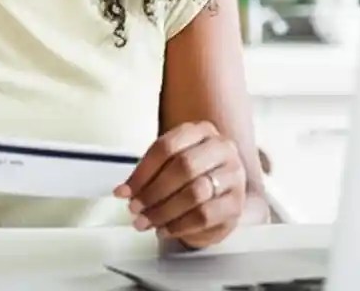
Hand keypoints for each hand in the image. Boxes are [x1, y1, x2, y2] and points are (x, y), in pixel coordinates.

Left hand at [114, 121, 245, 248]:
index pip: (167, 147)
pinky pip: (205, 215)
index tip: (124, 191)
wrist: (221, 192)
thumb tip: (123, 191)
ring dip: (164, 210)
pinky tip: (164, 229)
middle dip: (153, 191)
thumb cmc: (192, 175)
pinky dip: (179, 225)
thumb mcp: (170, 164)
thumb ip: (148, 174)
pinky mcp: (236, 204)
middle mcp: (221, 148)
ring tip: (145, 221)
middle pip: (183, 167)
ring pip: (195, 193)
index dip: (142, 171)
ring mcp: (233, 175)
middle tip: (134, 208)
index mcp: (201, 131)